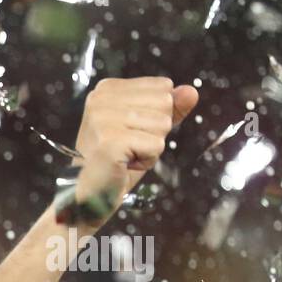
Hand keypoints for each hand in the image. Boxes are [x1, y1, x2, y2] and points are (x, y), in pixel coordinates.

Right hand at [74, 77, 198, 213]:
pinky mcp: (110, 141)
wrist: (89, 194)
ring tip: (126, 156)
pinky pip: (156, 145)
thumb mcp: (146, 128)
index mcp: (107, 89)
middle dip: (155, 131)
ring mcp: (103, 119)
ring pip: (163, 124)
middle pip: (165, 103)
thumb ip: (169, 108)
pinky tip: (125, 164)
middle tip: (129, 147)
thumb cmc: (118, 161)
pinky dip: (147, 160)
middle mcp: (101, 99)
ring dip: (151, 147)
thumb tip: (191, 91)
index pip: (163, 87)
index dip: (155, 115)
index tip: (130, 133)